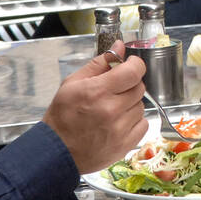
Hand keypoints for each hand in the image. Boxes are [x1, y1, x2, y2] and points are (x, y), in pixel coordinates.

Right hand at [43, 40, 147, 174]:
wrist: (57, 152)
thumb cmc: (62, 117)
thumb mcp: (72, 83)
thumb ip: (99, 63)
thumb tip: (119, 47)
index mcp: (98, 91)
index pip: (134, 71)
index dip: (135, 65)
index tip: (130, 65)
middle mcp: (112, 110)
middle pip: (139, 87)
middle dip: (129, 85)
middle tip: (114, 90)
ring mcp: (121, 129)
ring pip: (141, 106)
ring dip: (131, 104)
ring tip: (112, 109)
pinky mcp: (126, 144)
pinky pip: (143, 124)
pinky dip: (134, 121)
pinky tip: (118, 122)